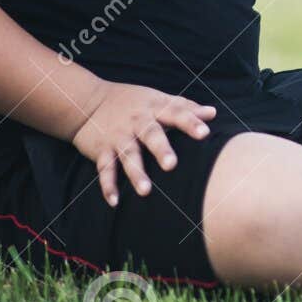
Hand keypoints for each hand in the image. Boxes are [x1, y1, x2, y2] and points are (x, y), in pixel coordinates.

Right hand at [70, 82, 216, 206]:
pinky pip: (104, 169)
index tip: (205, 133)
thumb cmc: (133, 102)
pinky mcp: (102, 150)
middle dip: (161, 149)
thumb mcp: (158, 99)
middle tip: (172, 165)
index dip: (190, 122)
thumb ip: (185, 107)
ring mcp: (119, 136)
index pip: (176, 113)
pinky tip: (114, 202)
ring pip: (128, 155)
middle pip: (151, 134)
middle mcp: (137, 122)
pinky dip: (107, 185)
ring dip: (136, 173)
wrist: (88, 101)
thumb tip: (213, 113)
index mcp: (155, 108)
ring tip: (146, 191)